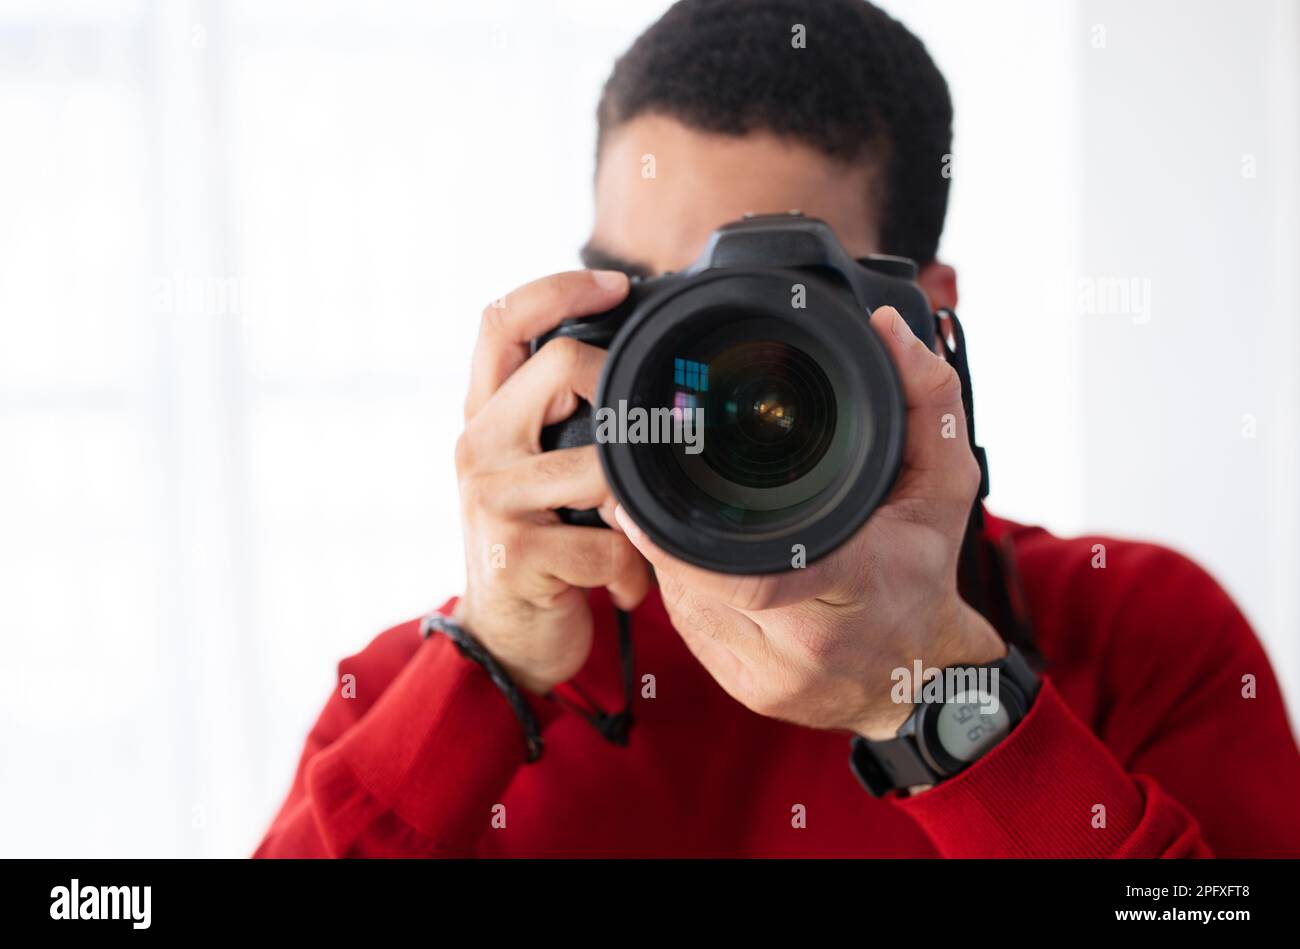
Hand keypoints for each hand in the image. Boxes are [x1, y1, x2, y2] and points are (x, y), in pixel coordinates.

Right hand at [454, 269, 650, 693]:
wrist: (505, 640)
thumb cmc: (538, 547)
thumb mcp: (536, 472)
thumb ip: (561, 420)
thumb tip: (635, 368)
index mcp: (482, 416)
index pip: (500, 320)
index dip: (558, 287)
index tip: (617, 282)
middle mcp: (476, 445)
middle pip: (562, 367)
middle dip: (622, 403)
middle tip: (641, 449)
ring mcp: (491, 498)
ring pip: (600, 463)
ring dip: (634, 506)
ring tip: (629, 537)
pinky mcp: (516, 553)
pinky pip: (610, 541)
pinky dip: (631, 570)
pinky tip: (619, 586)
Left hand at [616, 306, 1005, 739]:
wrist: (916, 676)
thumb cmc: (925, 572)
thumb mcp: (946, 483)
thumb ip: (927, 400)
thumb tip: (890, 328)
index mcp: (851, 590)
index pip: (755, 578)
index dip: (681, 546)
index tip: (639, 506)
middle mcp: (800, 646)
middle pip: (700, 580)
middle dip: (681, 527)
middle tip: (677, 485)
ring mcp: (764, 675)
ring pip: (684, 600)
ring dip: (684, 555)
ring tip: (718, 523)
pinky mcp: (740, 687)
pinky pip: (689, 623)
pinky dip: (692, 585)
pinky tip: (721, 565)